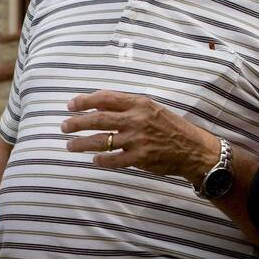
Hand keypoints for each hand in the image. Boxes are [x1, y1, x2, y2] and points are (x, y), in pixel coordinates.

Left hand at [60, 90, 219, 181]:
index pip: (105, 98)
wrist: (194, 149)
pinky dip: (101, 160)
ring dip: (82, 144)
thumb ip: (129, 106)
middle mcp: (137, 119)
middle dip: (77, 123)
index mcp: (139, 103)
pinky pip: (114, 160)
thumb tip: (99, 105)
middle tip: (63, 127)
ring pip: (101, 141)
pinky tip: (94, 160)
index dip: (84, 101)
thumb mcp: (152, 108)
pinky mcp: (141, 157)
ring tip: (70, 145)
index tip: (70, 105)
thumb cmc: (171, 127)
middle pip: (98, 119)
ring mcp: (138, 139)